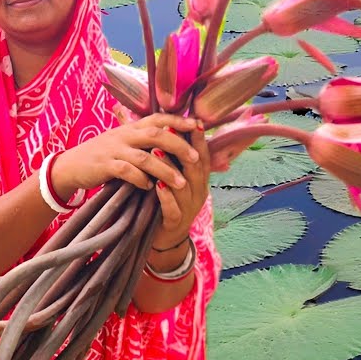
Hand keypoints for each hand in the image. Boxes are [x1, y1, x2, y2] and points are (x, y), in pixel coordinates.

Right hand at [51, 114, 200, 196]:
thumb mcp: (125, 141)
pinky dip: (140, 179)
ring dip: (165, 170)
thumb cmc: (104, 154)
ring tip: (180, 182)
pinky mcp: (104, 166)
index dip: (179, 121)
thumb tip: (176, 137)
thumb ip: (146, 138)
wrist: (71, 165)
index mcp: (132, 127)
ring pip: (145, 157)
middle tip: (196, 158)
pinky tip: (150, 187)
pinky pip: (126, 171)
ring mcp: (114, 149)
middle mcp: (125, 134)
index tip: (199, 125)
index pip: (159, 118)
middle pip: (156, 135)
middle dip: (179, 146)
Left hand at [153, 130, 210, 250]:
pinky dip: (166, 196)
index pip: (203, 157)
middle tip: (171, 130)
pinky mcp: (175, 223)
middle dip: (185, 148)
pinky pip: (173, 209)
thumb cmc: (167, 203)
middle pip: (196, 168)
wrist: (165, 238)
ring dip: (170, 168)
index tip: (194, 121)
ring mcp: (188, 209)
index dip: (200, 140)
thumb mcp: (174, 180)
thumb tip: (170, 130)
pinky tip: (157, 185)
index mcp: (200, 182)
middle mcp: (199, 193)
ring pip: (183, 186)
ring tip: (157, 152)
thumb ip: (175, 160)